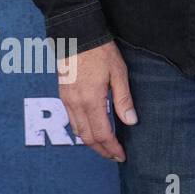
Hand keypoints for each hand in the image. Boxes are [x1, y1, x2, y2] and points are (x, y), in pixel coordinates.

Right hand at [59, 41, 136, 160]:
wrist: (78, 37)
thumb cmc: (102, 53)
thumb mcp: (119, 74)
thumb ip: (124, 99)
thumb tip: (131, 121)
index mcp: (91, 100)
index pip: (102, 133)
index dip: (112, 148)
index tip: (122, 155)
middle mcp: (76, 104)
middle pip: (87, 137)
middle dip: (102, 150)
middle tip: (115, 156)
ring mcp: (67, 101)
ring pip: (78, 131)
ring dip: (92, 142)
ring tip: (106, 147)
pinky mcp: (64, 96)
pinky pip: (72, 120)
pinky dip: (82, 131)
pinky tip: (93, 130)